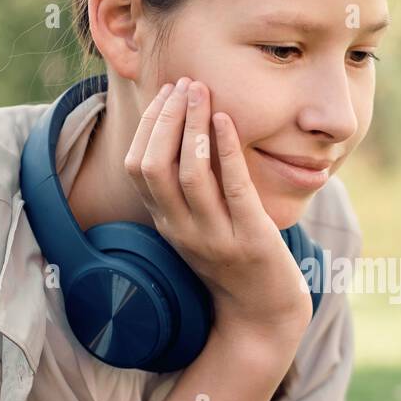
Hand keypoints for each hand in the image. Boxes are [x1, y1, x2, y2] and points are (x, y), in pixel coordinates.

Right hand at [124, 77, 314, 343]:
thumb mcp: (198, 227)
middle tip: (184, 83)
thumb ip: (184, 191)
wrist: (264, 316)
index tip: (166, 94)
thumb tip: (180, 132)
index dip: (148, 126)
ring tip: (201, 92)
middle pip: (154, 166)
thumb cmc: (234, 263)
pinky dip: (226, 149)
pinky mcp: (251, 240)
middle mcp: (183, 231)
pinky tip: (226, 120)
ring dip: (192, 125)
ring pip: (189, 173)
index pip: (136, 168)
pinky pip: (233, 187)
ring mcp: (215, 237)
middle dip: (165, 118)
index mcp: (166, 224)